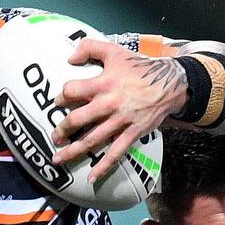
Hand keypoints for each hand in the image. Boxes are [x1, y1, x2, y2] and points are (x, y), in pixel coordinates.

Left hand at [49, 38, 186, 179]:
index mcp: (103, 83)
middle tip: (54, 136)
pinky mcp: (132, 133)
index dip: (61, 96)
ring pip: (92, 139)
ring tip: (58, 159)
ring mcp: (121, 121)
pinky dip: (103, 166)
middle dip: (62, 129)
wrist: (170, 83)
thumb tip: (69, 58)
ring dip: (73, 151)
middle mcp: (109, 104)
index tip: (58, 102)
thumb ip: (89, 47)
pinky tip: (92, 176)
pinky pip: (115, 152)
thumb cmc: (140, 67)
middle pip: (77, 119)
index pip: (72, 91)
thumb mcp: (114, 50)